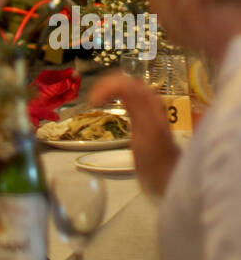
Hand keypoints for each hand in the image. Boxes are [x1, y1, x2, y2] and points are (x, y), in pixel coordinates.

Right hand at [89, 73, 179, 195]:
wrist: (167, 178)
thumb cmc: (156, 158)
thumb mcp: (147, 130)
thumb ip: (138, 104)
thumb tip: (123, 81)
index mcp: (150, 102)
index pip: (125, 81)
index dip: (107, 86)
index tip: (93, 102)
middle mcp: (149, 102)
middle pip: (125, 81)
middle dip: (106, 85)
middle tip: (92, 100)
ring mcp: (145, 111)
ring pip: (125, 89)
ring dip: (108, 89)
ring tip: (95, 100)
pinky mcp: (141, 121)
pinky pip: (126, 100)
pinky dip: (113, 97)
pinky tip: (105, 106)